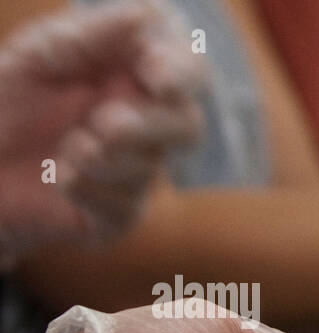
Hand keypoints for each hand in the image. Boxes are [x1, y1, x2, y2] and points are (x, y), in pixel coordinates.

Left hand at [0, 0, 205, 264]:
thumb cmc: (3, 103)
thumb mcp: (34, 58)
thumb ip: (87, 38)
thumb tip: (145, 14)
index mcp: (129, 76)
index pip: (186, 68)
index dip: (183, 71)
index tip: (158, 78)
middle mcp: (143, 123)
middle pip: (188, 125)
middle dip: (150, 126)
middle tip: (103, 125)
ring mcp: (133, 172)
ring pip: (151, 168)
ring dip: (106, 159)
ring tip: (66, 151)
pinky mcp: (118, 214)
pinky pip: (125, 207)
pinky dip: (88, 191)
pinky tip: (59, 181)